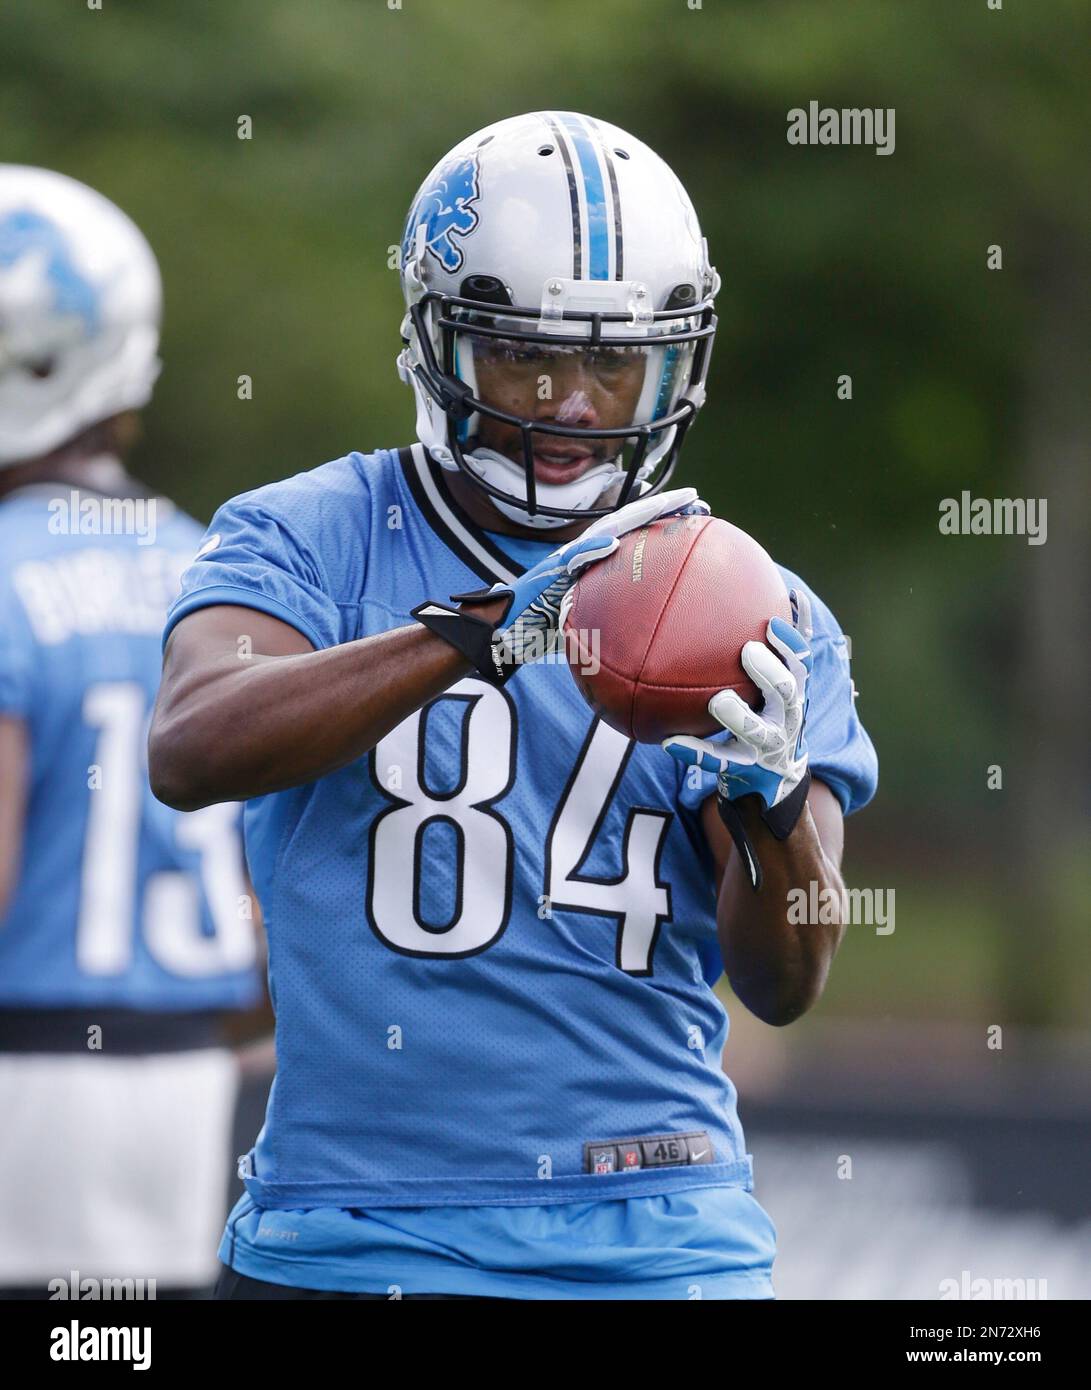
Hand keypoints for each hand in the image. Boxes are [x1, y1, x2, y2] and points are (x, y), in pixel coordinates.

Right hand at [413, 488, 708, 682]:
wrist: (502, 633)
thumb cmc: (541, 631)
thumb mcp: (587, 626)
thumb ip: (611, 621)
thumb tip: (648, 638)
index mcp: (596, 564)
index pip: (636, 538)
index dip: (664, 523)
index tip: (697, 513)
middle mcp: (584, 555)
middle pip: (628, 524)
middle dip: (661, 508)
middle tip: (695, 496)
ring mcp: (566, 559)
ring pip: (605, 530)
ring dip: (633, 517)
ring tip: (665, 505)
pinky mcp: (548, 572)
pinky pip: (573, 559)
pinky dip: (591, 549)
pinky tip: (613, 542)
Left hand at [662, 588, 813, 887]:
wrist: (773, 797)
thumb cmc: (762, 732)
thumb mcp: (768, 701)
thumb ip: (757, 667)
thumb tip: (733, 617)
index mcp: (791, 699)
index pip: (801, 662)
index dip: (795, 636)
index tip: (781, 610)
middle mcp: (786, 723)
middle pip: (788, 692)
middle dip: (771, 671)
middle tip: (748, 651)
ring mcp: (768, 751)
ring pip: (758, 732)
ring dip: (739, 716)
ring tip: (718, 702)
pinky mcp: (747, 775)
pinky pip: (718, 763)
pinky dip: (694, 753)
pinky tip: (668, 745)